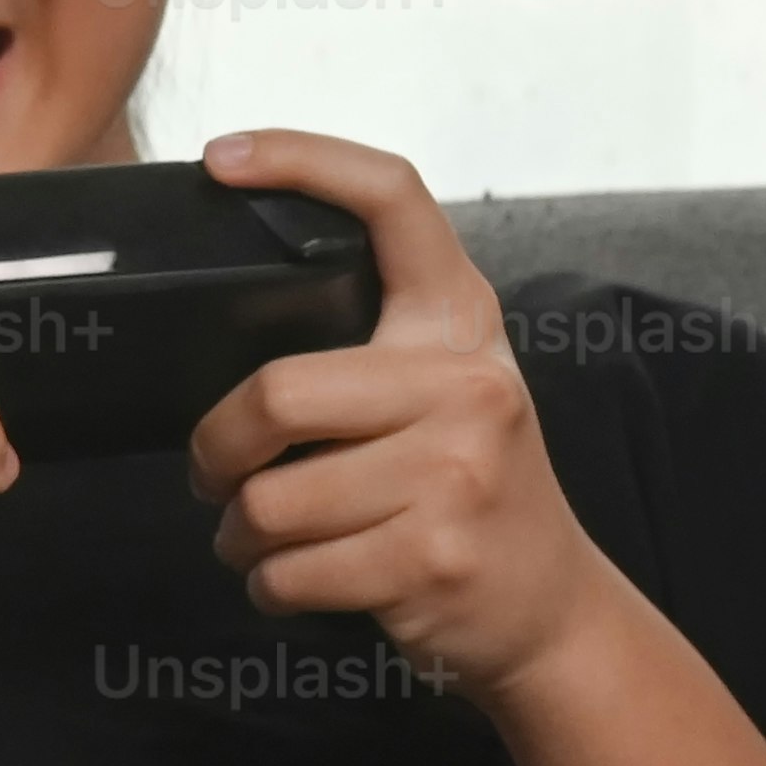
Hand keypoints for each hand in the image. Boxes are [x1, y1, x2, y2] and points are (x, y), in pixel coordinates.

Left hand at [180, 129, 646, 705]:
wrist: (550, 607)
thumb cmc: (470, 490)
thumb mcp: (446, 391)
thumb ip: (371, 347)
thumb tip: (226, 324)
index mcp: (459, 325)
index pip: (394, 200)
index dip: (302, 158)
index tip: (222, 158)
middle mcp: (467, 385)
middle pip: (274, 394)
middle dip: (215, 450)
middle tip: (215, 473)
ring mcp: (455, 475)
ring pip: (268, 502)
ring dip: (239, 535)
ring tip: (262, 538)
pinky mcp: (431, 559)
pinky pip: (289, 572)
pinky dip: (269, 585)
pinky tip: (296, 578)